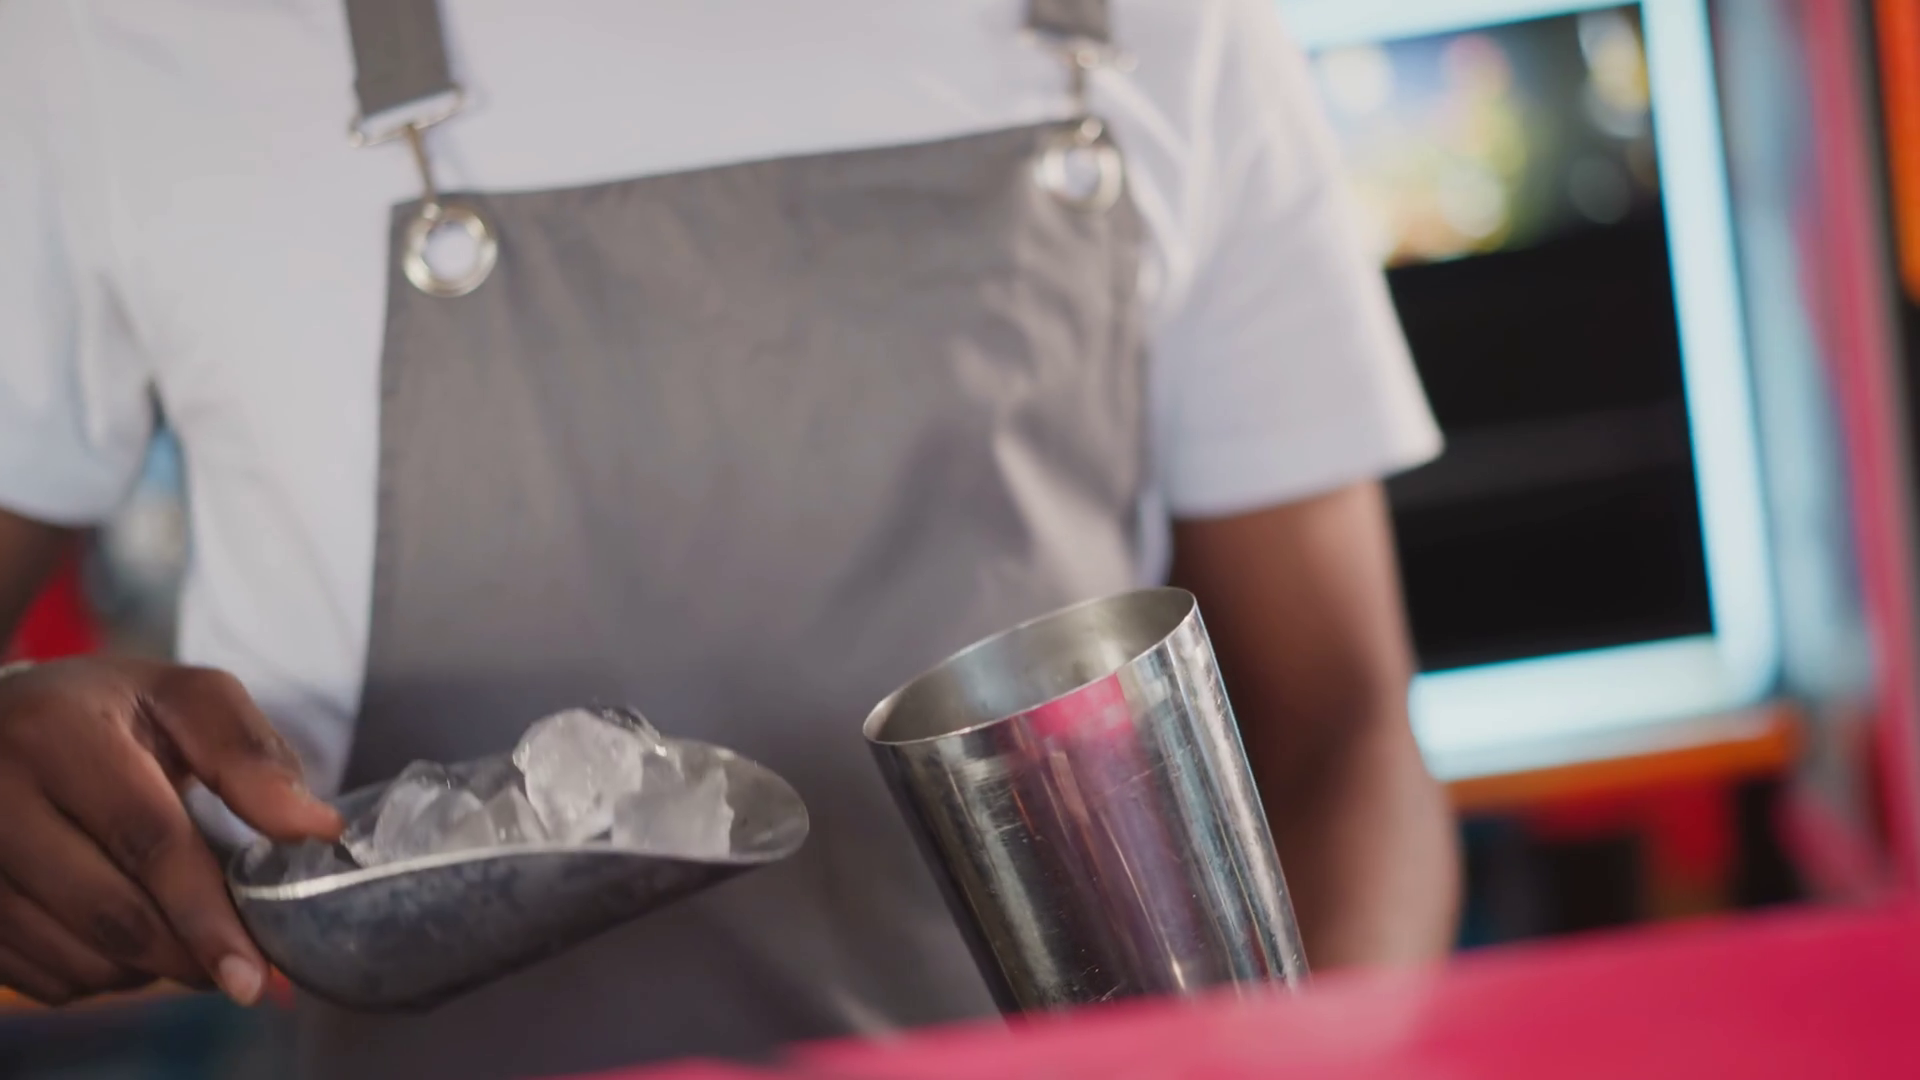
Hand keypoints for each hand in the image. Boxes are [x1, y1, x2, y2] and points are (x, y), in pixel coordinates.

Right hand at [0, 658, 341, 1005]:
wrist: (5, 722)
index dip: (207, 913)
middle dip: (187, 953)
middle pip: (109, 912)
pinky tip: (126, 939)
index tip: (255, 971)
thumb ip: (252, 756)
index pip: (148, 842)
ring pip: (74, 956)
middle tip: (240, 969)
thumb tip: (318, 830)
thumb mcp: (187, 700)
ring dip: (146, 968)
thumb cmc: (112, 711)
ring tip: (186, 936)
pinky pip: (39, 975)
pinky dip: (98, 975)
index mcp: (59, 734)